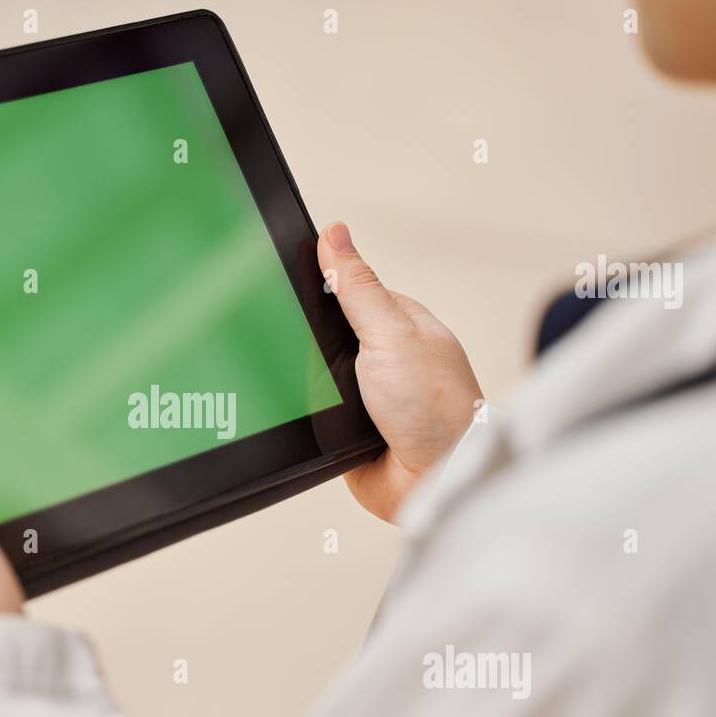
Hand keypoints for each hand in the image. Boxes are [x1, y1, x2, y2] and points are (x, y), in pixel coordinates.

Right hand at [318, 223, 482, 521]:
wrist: (437, 483)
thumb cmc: (436, 407)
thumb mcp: (391, 332)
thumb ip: (357, 287)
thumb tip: (334, 233)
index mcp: (398, 323)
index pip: (344, 290)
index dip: (314, 285)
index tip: (279, 278)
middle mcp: (382, 358)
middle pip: (321, 334)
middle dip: (305, 343)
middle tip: (298, 347)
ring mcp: (365, 397)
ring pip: (311, 377)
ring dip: (305, 385)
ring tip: (309, 389)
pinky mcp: (346, 433)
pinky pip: (310, 416)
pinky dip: (305, 417)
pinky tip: (305, 416)